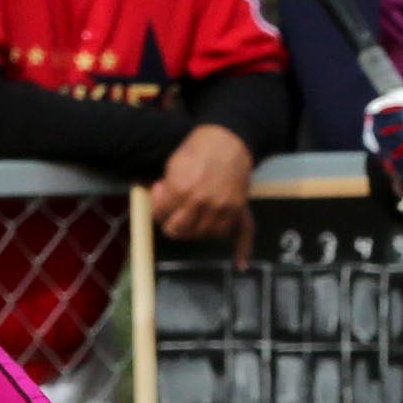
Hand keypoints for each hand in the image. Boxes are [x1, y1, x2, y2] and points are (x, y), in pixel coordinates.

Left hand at [150, 121, 256, 251]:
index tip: (163, 201)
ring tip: (194, 220)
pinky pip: (242, 232)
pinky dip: (242, 248)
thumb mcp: (172, 164)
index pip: (162, 215)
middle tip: (174, 217)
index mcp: (180, 189)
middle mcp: (201, 202)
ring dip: (196, 231)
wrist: (229, 138)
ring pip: (204, 234)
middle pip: (180, 231)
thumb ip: (166, 187)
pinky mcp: (238, 207)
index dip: (159, 209)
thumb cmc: (198, 148)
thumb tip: (160, 204)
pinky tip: (240, 264)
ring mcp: (222, 207)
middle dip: (173, 225)